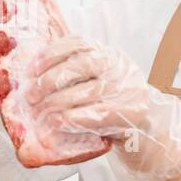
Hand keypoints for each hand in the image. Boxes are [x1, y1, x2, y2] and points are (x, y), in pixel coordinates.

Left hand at [26, 37, 180, 180]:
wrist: (148, 137)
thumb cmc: (112, 112)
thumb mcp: (94, 88)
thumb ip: (73, 79)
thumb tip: (31, 80)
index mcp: (109, 55)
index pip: (79, 43)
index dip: (53, 53)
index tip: (33, 68)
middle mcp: (121, 66)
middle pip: (83, 64)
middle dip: (52, 79)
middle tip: (32, 96)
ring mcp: (131, 88)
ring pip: (91, 89)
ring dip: (61, 101)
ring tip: (42, 112)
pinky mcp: (136, 112)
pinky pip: (103, 112)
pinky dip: (78, 117)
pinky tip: (61, 122)